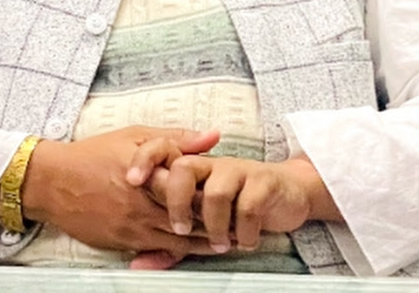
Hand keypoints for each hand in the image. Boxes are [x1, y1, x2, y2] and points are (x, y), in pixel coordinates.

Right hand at [20, 125, 219, 256]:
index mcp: (150, 174)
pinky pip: (158, 252)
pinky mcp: (123, 243)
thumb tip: (213, 136)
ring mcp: (133, 228)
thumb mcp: (134, 136)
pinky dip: (179, 252)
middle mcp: (143, 204)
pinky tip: (193, 250)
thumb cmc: (93, 154)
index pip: (194, 189)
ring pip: (179, 241)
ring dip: (204, 244)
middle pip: (191, 220)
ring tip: (227, 243)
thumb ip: (176, 138)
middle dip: (218, 226)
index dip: (219, 196)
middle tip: (242, 228)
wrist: (53, 182)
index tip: (239, 197)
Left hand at [128, 147, 341, 253]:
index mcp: (193, 169)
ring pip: (216, 191)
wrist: (288, 192)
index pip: (162, 153)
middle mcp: (212, 164)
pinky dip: (245, 230)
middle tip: (180, 229)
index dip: (145, 161)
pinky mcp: (264, 181)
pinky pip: (248, 205)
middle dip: (178, 201)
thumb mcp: (202, 223)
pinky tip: (246, 240)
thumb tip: (138, 265)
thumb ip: (171, 243)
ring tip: (219, 243)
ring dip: (215, 224)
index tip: (131, 180)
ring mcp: (238, 170)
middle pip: (184, 168)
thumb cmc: (237, 206)